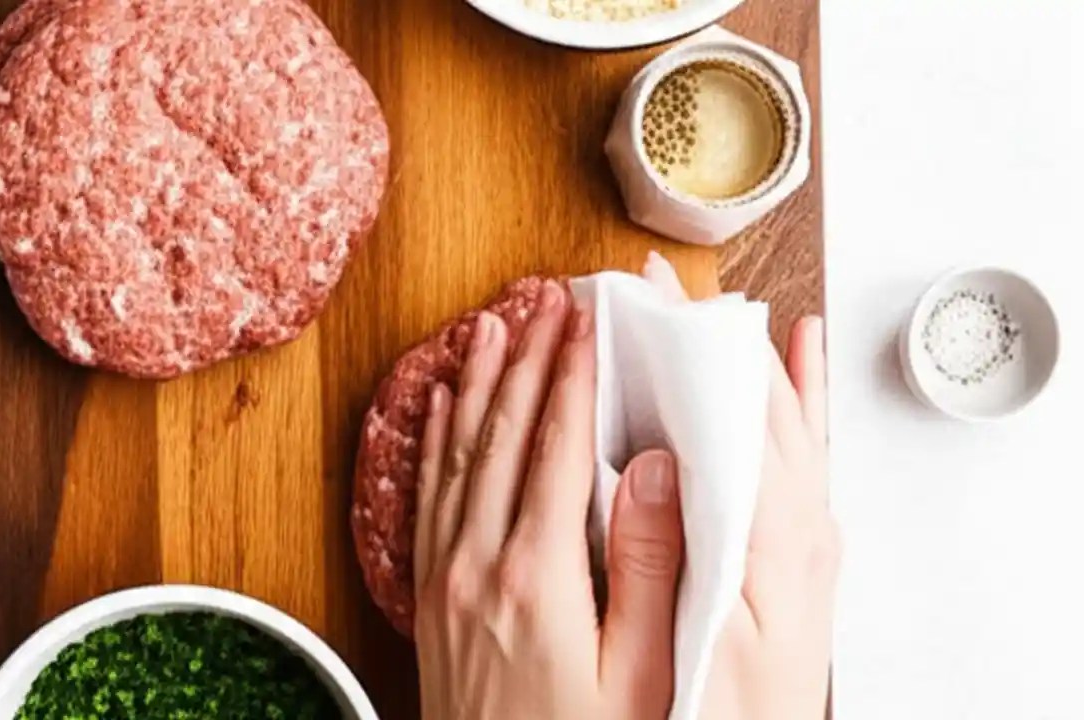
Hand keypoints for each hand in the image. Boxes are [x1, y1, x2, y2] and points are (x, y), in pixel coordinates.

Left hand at [414, 279, 686, 719]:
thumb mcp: (644, 671)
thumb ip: (651, 568)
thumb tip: (656, 469)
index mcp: (538, 576)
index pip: (557, 446)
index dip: (572, 374)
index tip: (586, 320)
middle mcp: (479, 564)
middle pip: (504, 434)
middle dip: (527, 358)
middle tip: (546, 299)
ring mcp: (444, 578)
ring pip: (457, 454)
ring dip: (476, 384)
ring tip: (493, 324)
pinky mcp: (428, 595)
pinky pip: (427, 496)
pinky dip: (434, 440)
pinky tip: (439, 404)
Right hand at [643, 252, 838, 719]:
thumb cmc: (729, 708)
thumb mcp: (703, 640)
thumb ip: (676, 554)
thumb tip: (653, 467)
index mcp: (777, 535)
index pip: (744, 412)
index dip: (699, 347)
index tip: (659, 298)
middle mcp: (802, 521)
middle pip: (767, 402)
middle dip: (716, 337)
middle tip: (664, 286)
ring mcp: (807, 531)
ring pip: (787, 420)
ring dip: (753, 359)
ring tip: (721, 310)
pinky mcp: (800, 545)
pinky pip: (803, 452)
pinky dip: (798, 399)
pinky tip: (797, 362)